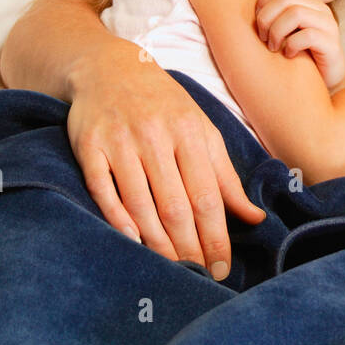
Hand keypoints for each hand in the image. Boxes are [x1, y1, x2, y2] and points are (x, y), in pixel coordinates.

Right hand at [65, 38, 265, 279]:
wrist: (109, 68)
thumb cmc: (163, 104)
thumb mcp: (201, 128)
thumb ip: (224, 174)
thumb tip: (254, 217)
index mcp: (189, 131)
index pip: (207, 196)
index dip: (216, 237)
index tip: (223, 267)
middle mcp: (155, 135)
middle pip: (175, 205)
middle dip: (189, 247)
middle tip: (198, 277)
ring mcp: (120, 140)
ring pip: (140, 203)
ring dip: (157, 242)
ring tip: (171, 268)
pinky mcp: (89, 146)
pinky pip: (102, 189)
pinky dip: (117, 219)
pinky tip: (132, 242)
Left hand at [254, 0, 344, 90]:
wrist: (324, 84)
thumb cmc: (301, 54)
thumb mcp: (289, 25)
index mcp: (309, 0)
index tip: (258, 21)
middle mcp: (320, 8)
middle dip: (267, 18)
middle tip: (264, 38)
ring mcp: (328, 25)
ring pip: (295, 13)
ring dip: (276, 32)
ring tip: (273, 46)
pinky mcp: (332, 44)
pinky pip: (306, 36)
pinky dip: (290, 45)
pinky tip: (288, 54)